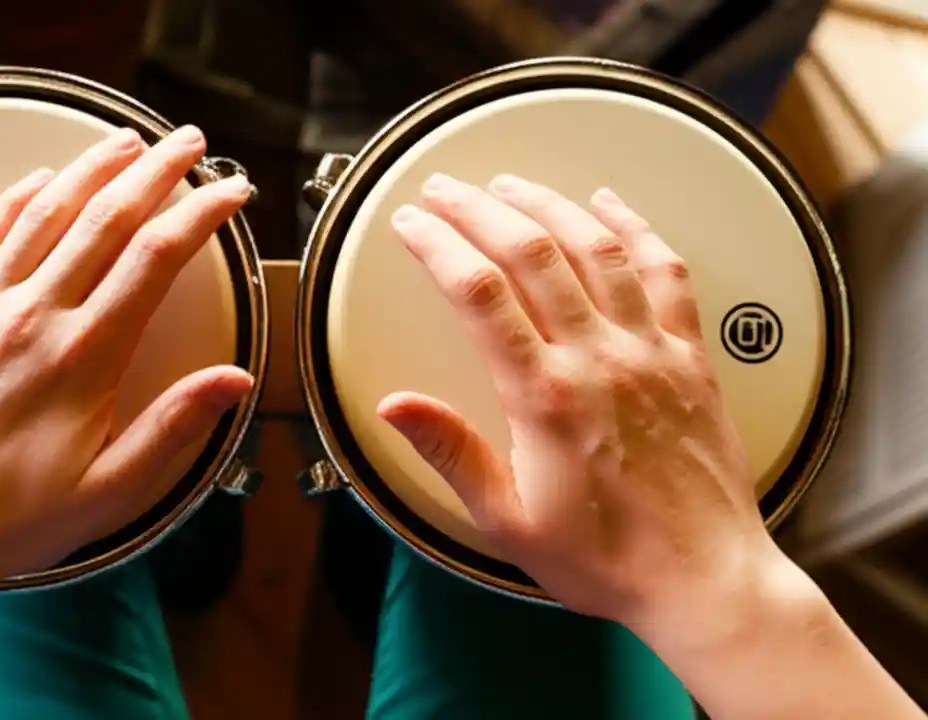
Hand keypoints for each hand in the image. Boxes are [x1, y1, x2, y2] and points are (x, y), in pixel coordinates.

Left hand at [0, 126, 252, 585]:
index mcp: (82, 358)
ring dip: (91, 168)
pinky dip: (13, 199)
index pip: (155, 259)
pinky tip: (37, 179)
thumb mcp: (112, 489)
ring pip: (44, 214)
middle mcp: (32, 319)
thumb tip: (233, 380)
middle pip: (105, 217)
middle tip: (190, 142)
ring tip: (126, 140)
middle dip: (156, 170)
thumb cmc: (12, 519)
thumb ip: (175, 427)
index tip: (230, 192)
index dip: (200, 214)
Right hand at [380, 173, 770, 624]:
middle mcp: (600, 359)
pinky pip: (666, 273)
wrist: (704, 580)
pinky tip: (611, 204)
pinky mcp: (690, 358)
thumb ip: (450, 453)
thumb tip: (393, 405)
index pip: (480, 293)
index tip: (411, 222)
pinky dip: (636, 229)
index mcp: (547, 396)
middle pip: (532, 252)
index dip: (438, 245)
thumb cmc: (608, 559)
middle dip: (479, 208)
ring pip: (597, 248)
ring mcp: (651, 352)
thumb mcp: (506, 521)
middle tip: (446, 187)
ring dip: (548, 205)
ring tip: (510, 182)